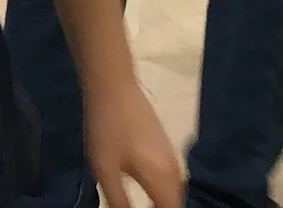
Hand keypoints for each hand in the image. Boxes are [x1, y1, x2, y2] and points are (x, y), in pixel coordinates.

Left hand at [84, 79, 181, 207]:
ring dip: (164, 203)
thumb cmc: (107, 129)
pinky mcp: (164, 146)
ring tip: (148, 206)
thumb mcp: (105, 171)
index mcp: (163, 177)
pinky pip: (171, 179)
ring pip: (175, 191)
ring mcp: (171, 155)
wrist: (114, 86)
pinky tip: (149, 195)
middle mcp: (174, 168)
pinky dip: (164, 192)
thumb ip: (119, 201)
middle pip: (176, 202)